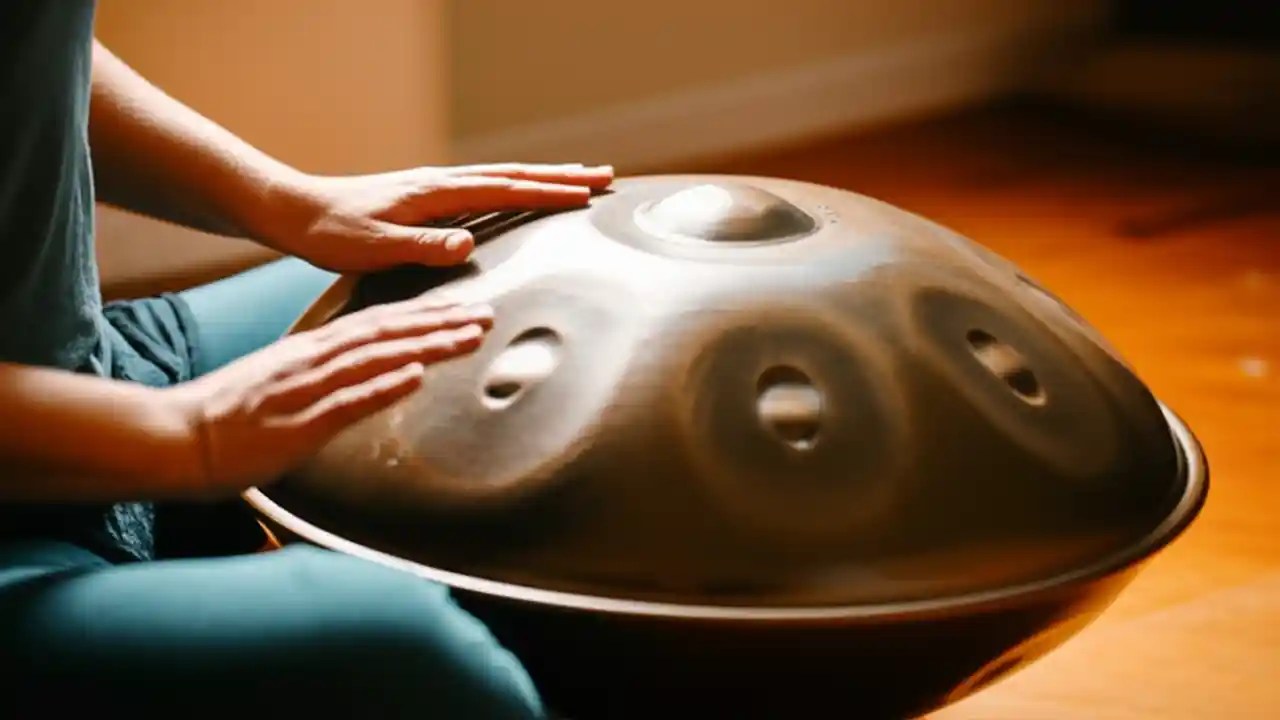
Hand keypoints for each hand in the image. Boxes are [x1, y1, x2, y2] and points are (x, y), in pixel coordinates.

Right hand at [163, 294, 494, 495]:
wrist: (176, 438)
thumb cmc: (231, 416)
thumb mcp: (285, 382)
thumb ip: (327, 373)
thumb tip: (368, 369)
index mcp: (312, 351)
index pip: (378, 324)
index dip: (425, 315)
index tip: (464, 308)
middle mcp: (313, 361)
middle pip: (386, 333)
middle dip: (440, 323)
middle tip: (486, 315)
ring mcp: (306, 390)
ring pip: (376, 359)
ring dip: (426, 345)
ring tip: (468, 336)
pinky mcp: (296, 425)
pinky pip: (345, 402)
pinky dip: (382, 386)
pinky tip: (415, 376)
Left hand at [261, 162, 614, 271]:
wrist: (296, 211)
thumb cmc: (331, 234)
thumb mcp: (373, 248)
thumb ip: (421, 248)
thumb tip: (467, 243)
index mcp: (435, 194)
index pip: (504, 191)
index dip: (548, 193)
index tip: (587, 195)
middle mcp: (441, 183)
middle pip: (514, 175)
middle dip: (562, 177)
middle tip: (606, 177)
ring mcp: (436, 187)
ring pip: (503, 178)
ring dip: (544, 178)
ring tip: (580, 180)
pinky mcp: (429, 197)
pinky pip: (487, 188)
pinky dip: (517, 186)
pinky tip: (523, 193)